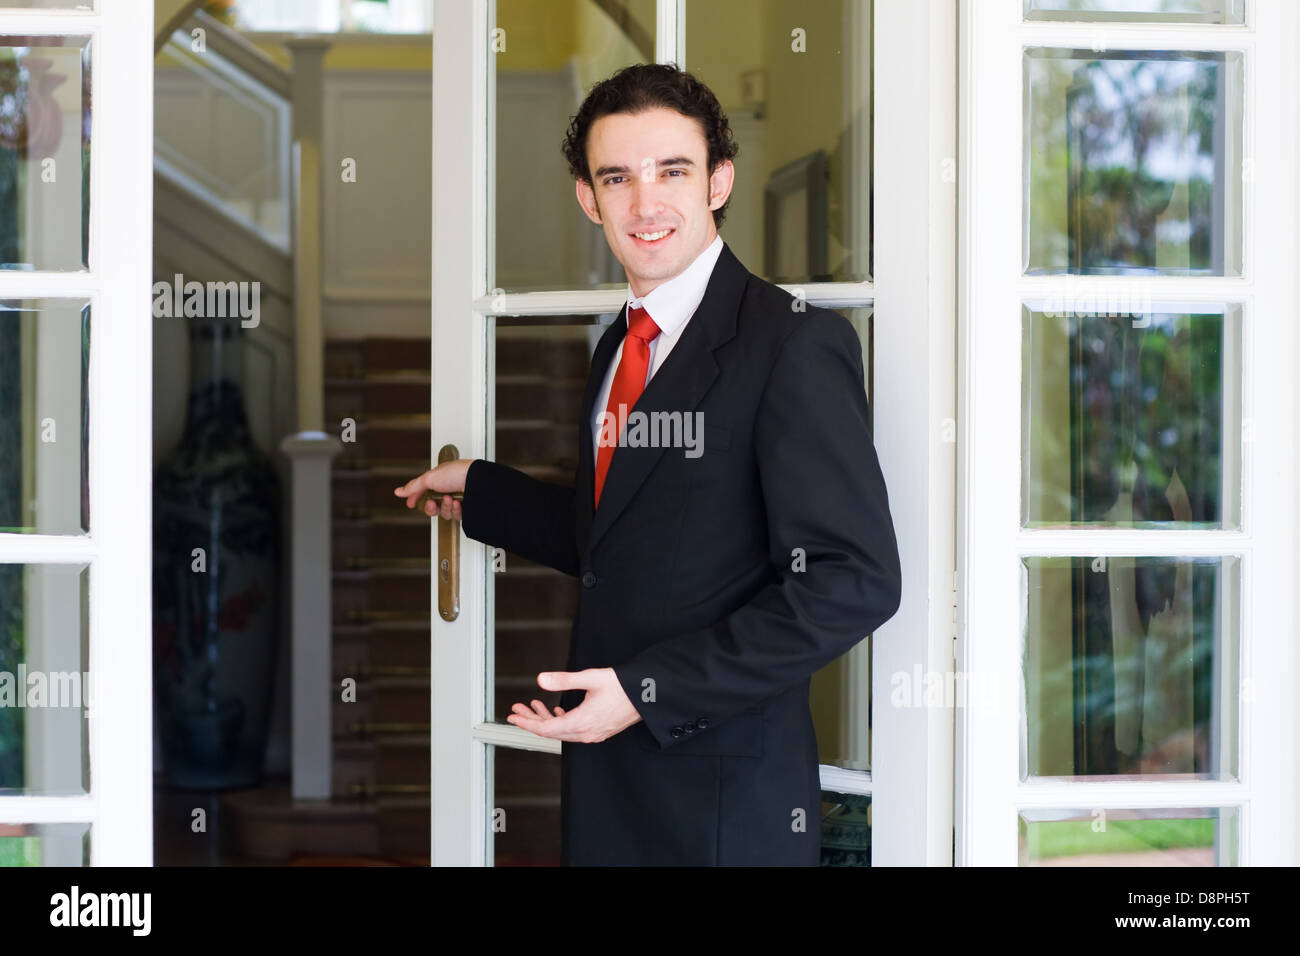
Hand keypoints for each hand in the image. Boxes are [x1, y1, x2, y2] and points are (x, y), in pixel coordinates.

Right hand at [394, 458, 472, 518]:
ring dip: (445, 507)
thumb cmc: (457, 473)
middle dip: (431, 507)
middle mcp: (448, 490)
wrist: (477, 481)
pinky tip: (458, 503)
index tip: (411, 503)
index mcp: (439, 480)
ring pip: (444, 513)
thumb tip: (399, 491)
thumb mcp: (429, 478)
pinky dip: (455, 510)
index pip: (423, 492)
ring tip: (450, 499)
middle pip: (433, 507)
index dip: (416, 498)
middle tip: (433, 503)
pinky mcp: (466, 509)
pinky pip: (455, 516)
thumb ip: (413, 487)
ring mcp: (457, 500)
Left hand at [506, 668, 641, 743]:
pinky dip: (560, 722)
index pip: (546, 729)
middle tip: (518, 711)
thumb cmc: (624, 687)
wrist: (647, 695)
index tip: (514, 717)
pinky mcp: (599, 731)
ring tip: (535, 706)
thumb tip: (542, 679)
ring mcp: (593, 734)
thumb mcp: (591, 678)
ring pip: (561, 732)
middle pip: (551, 732)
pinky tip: (557, 712)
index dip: (527, 723)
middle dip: (532, 720)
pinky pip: (573, 731)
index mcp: (582, 722)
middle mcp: (587, 733)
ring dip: (546, 720)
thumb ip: (564, 680)